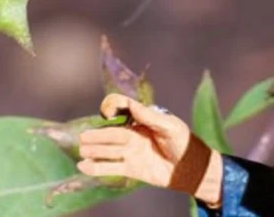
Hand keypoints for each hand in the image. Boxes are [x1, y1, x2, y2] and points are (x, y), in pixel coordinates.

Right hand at [77, 95, 219, 201]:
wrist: (191, 168)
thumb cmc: (182, 142)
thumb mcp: (169, 126)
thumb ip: (150, 117)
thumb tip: (132, 105)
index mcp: (141, 118)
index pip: (122, 108)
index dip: (112, 107)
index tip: (107, 113)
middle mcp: (132, 133)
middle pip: (110, 132)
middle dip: (97, 134)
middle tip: (83, 137)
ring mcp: (131, 151)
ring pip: (108, 150)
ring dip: (94, 150)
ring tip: (82, 150)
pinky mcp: (131, 168)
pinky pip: (112, 167)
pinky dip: (97, 167)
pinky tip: (84, 166)